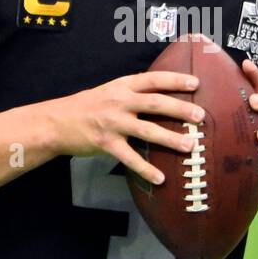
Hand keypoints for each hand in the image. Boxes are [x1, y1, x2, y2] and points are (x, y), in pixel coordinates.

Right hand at [45, 71, 202, 185]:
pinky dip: (146, 169)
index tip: (196, 84)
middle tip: (201, 116)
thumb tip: (162, 97)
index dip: (175, 80)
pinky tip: (160, 178)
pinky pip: (130, 158)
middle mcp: (119, 102)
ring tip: (190, 146)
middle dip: (180, 109)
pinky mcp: (106, 143)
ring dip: (171, 139)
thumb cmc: (87, 106)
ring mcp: (113, 123)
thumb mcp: (109, 91)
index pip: (153, 79)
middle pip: (155, 104)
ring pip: (147, 131)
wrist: (56, 122)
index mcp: (122, 86)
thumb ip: (133, 93)